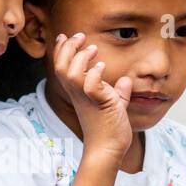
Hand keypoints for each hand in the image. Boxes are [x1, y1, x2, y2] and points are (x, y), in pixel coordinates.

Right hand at [53, 31, 133, 165]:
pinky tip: (102, 67)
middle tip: (80, 36)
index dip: (60, 49)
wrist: (109, 149)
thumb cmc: (110, 129)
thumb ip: (118, 93)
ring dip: (81, 57)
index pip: (62, 66)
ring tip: (94, 49)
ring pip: (70, 73)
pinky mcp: (99, 104)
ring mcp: (87, 99)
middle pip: (60, 65)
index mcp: (77, 92)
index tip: (67, 36)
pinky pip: (90, 85)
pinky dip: (94, 73)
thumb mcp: (114, 106)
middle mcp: (77, 94)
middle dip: (68, 47)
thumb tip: (124, 81)